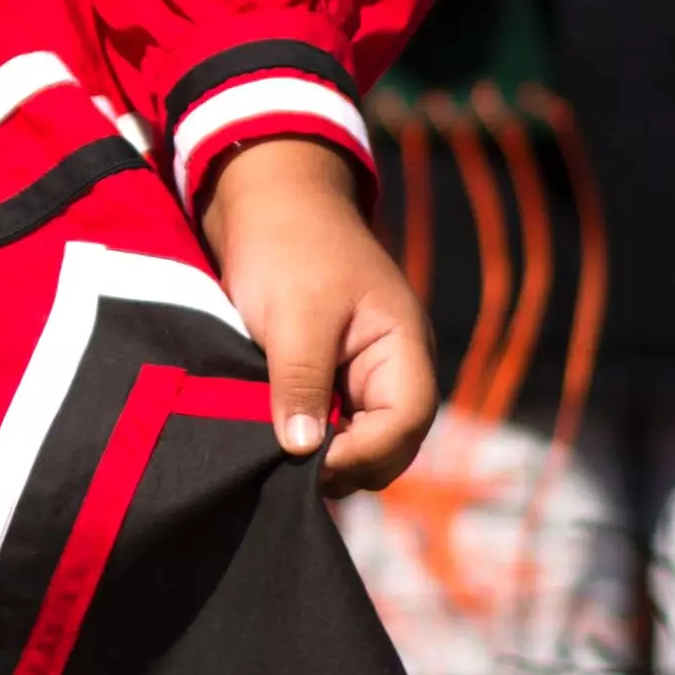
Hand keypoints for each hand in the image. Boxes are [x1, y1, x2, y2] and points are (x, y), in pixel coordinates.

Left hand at [197, 135, 439, 494]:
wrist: (266, 203)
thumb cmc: (288, 246)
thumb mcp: (295, 313)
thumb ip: (300, 379)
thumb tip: (303, 449)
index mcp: (404, 344)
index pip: (408, 420)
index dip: (364, 451)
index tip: (309, 459)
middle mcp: (394, 367)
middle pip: (391, 444)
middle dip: (348, 464)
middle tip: (288, 471)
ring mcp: (364, 376)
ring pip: (362, 442)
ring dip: (327, 457)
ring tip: (278, 461)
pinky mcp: (332, 380)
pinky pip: (334, 428)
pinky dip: (311, 441)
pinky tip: (275, 445)